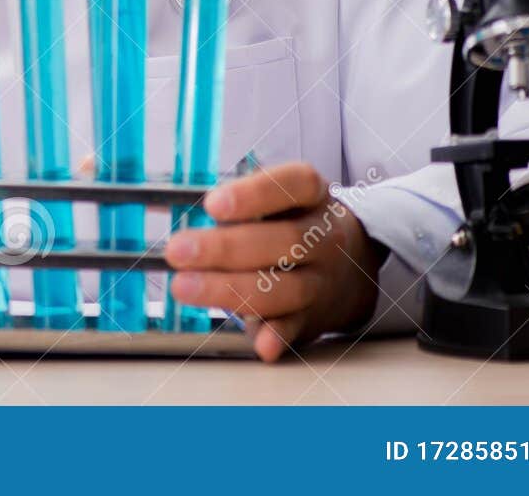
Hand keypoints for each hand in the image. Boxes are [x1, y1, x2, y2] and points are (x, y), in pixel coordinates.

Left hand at [163, 161, 384, 362]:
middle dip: (225, 248)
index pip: (294, 186)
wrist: (351, 272)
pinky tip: (258, 342)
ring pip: (286, 288)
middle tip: (177, 251)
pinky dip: (277, 335)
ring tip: (184, 287)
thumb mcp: (280, 200)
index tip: (212, 205)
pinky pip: (296, 328)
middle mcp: (325, 237)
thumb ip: (241, 204)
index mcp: (313, 197)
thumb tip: (184, 218)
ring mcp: (322, 280)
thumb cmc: (294, 224)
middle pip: (284, 241)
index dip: (254, 193)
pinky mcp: (314, 318)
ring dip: (231, 289)